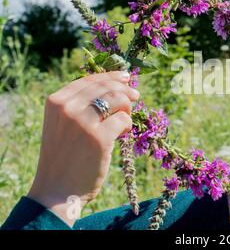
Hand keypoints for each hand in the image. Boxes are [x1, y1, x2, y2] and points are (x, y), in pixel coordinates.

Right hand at [27, 71, 139, 226]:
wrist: (56, 190)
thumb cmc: (64, 158)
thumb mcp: (63, 125)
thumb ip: (79, 106)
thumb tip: (114, 88)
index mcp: (56, 101)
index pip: (89, 80)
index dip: (110, 76)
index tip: (125, 77)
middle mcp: (67, 108)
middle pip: (106, 86)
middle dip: (125, 89)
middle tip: (136, 96)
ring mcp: (82, 122)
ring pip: (117, 99)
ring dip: (127, 107)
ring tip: (125, 120)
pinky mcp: (99, 137)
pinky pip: (123, 119)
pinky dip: (126, 125)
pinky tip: (122, 134)